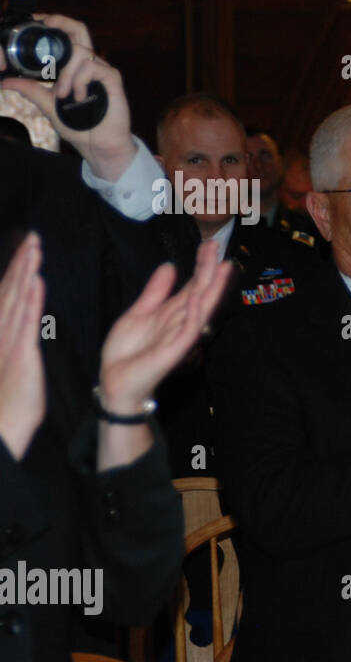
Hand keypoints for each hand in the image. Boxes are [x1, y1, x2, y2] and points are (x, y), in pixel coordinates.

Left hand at [0, 14, 136, 180]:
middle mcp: (89, 65)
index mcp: (75, 67)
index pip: (67, 36)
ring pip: (80, 51)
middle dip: (61, 22)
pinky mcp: (112, 80)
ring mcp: (102, 71)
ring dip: (65, 72)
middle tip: (45, 25)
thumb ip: (31, 91)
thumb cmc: (81, 127)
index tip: (37, 21)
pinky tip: (77, 96)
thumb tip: (7, 82)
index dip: (53, 23)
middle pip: (79, 29)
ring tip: (62, 94)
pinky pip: (92, 66)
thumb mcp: (48, 106)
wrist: (99, 146)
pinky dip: (79, 80)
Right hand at [0, 233, 45, 459]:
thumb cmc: (8, 399)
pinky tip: (36, 281)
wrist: (2, 424)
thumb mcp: (12, 362)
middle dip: (22, 262)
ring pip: (18, 298)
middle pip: (11, 290)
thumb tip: (23, 322)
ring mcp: (9, 340)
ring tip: (35, 248)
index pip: (10, 295)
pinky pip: (27, 321)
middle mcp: (1, 331)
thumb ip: (15, 339)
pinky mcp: (21, 352)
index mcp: (1, 333)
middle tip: (33, 237)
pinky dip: (31, 299)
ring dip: (26, 272)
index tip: (28, 249)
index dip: (18, 271)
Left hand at [98, 240, 231, 413]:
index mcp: (172, 312)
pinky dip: (194, 314)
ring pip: (202, 307)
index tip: (210, 245)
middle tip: (217, 245)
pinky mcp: (174, 350)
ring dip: (212, 287)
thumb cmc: (127, 352)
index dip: (201, 265)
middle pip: (200, 291)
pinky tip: (196, 296)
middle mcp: (180, 321)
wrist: (114, 381)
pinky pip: (188, 330)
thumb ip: (155, 292)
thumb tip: (170, 266)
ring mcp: (180, 335)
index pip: (193, 285)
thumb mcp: (138, 313)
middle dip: (209, 269)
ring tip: (221, 266)